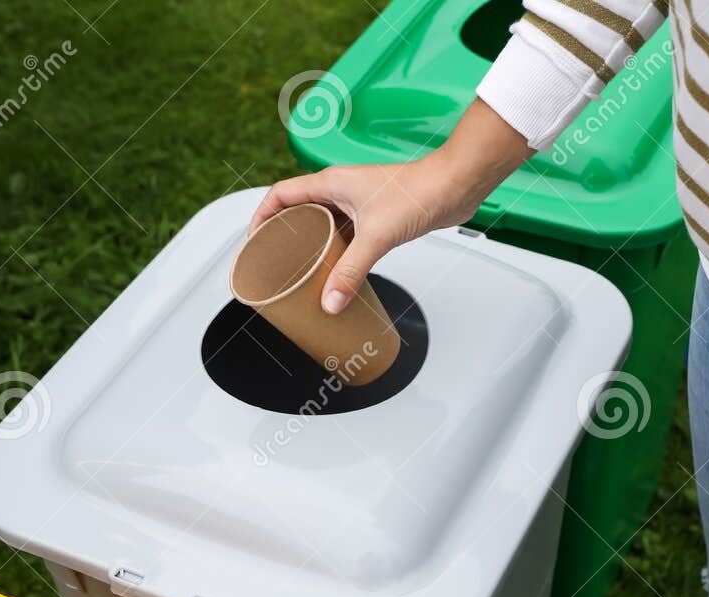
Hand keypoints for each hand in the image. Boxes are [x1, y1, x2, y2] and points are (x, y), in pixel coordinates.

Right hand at [250, 100, 531, 313]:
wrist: (454, 185)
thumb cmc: (419, 192)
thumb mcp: (376, 236)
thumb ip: (351, 271)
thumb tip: (330, 302)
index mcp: (330, 183)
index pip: (280, 194)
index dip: (262, 216)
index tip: (254, 241)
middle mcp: (340, 188)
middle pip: (298, 209)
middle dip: (284, 234)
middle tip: (276, 261)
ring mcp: (358, 201)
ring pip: (323, 222)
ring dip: (311, 244)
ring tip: (302, 270)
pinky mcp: (375, 214)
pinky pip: (344, 232)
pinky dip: (336, 249)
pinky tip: (337, 269)